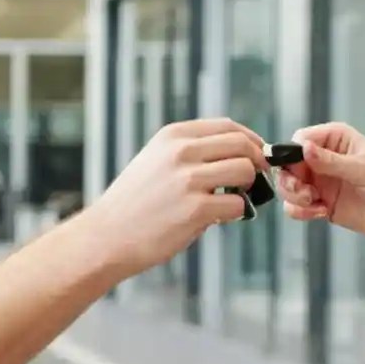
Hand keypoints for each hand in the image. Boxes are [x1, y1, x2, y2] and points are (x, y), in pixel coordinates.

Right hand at [87, 118, 268, 277]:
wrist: (106, 237)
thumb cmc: (135, 203)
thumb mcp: (156, 159)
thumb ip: (191, 150)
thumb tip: (239, 152)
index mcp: (173, 136)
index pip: (228, 126)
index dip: (251, 140)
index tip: (258, 154)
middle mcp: (181, 152)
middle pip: (242, 145)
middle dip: (258, 162)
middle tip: (255, 179)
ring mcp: (188, 180)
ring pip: (245, 171)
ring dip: (249, 187)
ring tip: (234, 199)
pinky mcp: (195, 210)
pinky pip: (237, 205)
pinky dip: (237, 213)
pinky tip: (220, 217)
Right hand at [276, 122, 364, 253]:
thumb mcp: (364, 169)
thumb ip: (332, 162)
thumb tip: (304, 147)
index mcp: (336, 139)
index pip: (301, 138)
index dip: (293, 153)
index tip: (297, 168)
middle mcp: (324, 159)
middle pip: (289, 164)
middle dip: (290, 179)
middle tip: (304, 192)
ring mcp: (321, 182)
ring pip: (289, 186)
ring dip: (294, 196)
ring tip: (314, 204)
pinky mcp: (321, 204)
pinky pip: (297, 207)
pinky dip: (301, 212)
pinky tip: (321, 213)